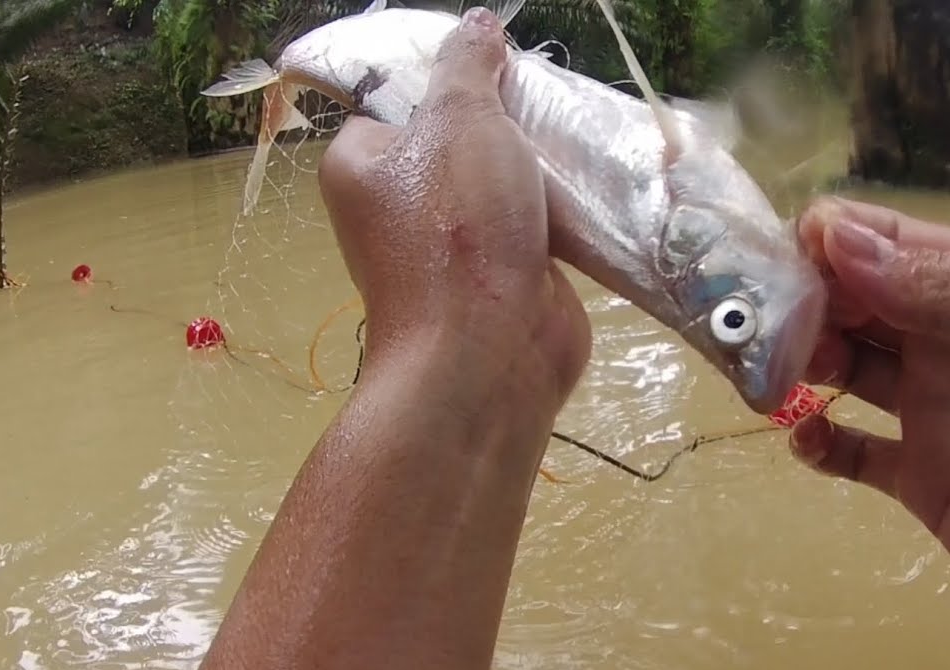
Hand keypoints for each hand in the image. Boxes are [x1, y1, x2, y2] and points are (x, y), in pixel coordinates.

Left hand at [316, 8, 589, 416]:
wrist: (489, 355)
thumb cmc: (458, 230)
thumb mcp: (461, 123)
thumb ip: (469, 68)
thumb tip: (478, 24)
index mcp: (362, 165)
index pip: (401, 100)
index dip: (452, 81)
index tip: (499, 73)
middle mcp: (399, 206)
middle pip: (460, 140)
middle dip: (506, 126)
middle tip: (542, 111)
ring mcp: (451, 247)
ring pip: (501, 184)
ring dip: (537, 172)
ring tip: (570, 148)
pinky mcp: (499, 277)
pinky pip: (530, 226)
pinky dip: (557, 214)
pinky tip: (587, 195)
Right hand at [789, 196, 949, 646]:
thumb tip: (836, 239)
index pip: (884, 242)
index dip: (824, 244)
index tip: (773, 267)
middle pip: (850, 299)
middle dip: (795, 301)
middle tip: (745, 324)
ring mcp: (933, 409)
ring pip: (841, 366)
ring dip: (797, 362)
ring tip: (764, 376)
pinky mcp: (922, 480)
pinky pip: (852, 451)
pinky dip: (818, 442)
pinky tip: (805, 440)